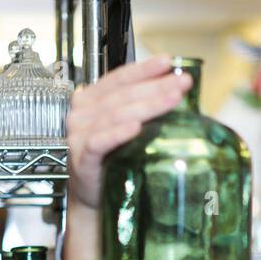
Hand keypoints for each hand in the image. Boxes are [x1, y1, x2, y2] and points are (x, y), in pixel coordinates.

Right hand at [62, 56, 192, 259]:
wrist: (94, 197)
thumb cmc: (112, 160)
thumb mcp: (126, 130)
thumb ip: (142, 110)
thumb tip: (179, 93)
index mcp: (92, 100)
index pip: (119, 78)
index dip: (143, 70)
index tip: (168, 62)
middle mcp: (82, 113)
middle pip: (122, 95)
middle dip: (155, 87)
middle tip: (182, 84)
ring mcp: (78, 134)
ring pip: (115, 114)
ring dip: (146, 106)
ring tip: (171, 99)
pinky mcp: (81, 157)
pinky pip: (100, 142)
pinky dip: (118, 133)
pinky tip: (136, 127)